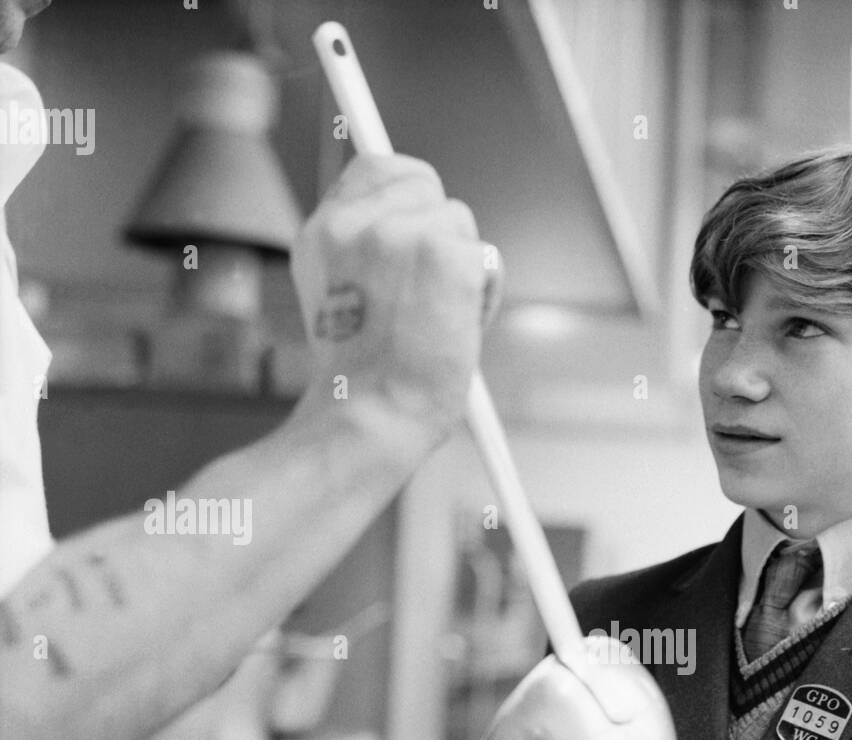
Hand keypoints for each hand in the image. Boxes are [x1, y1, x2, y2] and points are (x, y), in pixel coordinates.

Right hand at [291, 154, 498, 450]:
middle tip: (422, 299)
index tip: (412, 242)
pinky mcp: (444, 254)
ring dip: (461, 269)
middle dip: (438, 236)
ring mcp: (400, 234)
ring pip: (459, 222)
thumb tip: (407, 219)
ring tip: (432, 323)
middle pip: (428, 187)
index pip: (379, 167)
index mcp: (324, 231)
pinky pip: (485, 258)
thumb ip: (364, 250)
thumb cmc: (362, 381)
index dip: (407, 202)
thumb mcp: (338, 298)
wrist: (369, 418)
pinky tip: (451, 329)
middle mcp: (356, 223)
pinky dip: (481, 296)